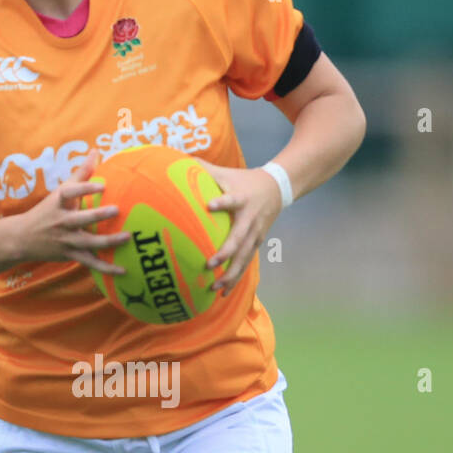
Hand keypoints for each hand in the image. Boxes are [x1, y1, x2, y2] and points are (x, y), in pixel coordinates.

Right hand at [14, 147, 131, 273]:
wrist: (23, 238)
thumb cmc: (48, 211)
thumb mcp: (60, 192)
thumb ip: (80, 173)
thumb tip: (96, 151)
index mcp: (59, 203)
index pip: (70, 193)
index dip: (85, 188)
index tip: (102, 185)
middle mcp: (61, 222)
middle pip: (81, 219)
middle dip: (98, 216)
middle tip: (116, 209)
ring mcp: (66, 240)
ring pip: (89, 242)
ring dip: (108, 241)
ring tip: (127, 237)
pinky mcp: (71, 255)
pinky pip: (91, 263)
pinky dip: (107, 268)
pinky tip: (124, 271)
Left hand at [194, 159, 281, 293]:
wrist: (278, 188)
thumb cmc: (243, 180)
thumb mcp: (226, 172)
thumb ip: (201, 167)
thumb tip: (175, 159)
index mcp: (241, 198)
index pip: (232, 200)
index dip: (223, 202)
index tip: (211, 205)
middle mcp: (250, 219)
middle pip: (239, 239)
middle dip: (225, 253)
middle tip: (209, 264)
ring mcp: (255, 234)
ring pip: (244, 257)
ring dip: (231, 274)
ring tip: (215, 288)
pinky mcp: (256, 244)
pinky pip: (245, 263)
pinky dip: (235, 278)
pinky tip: (223, 293)